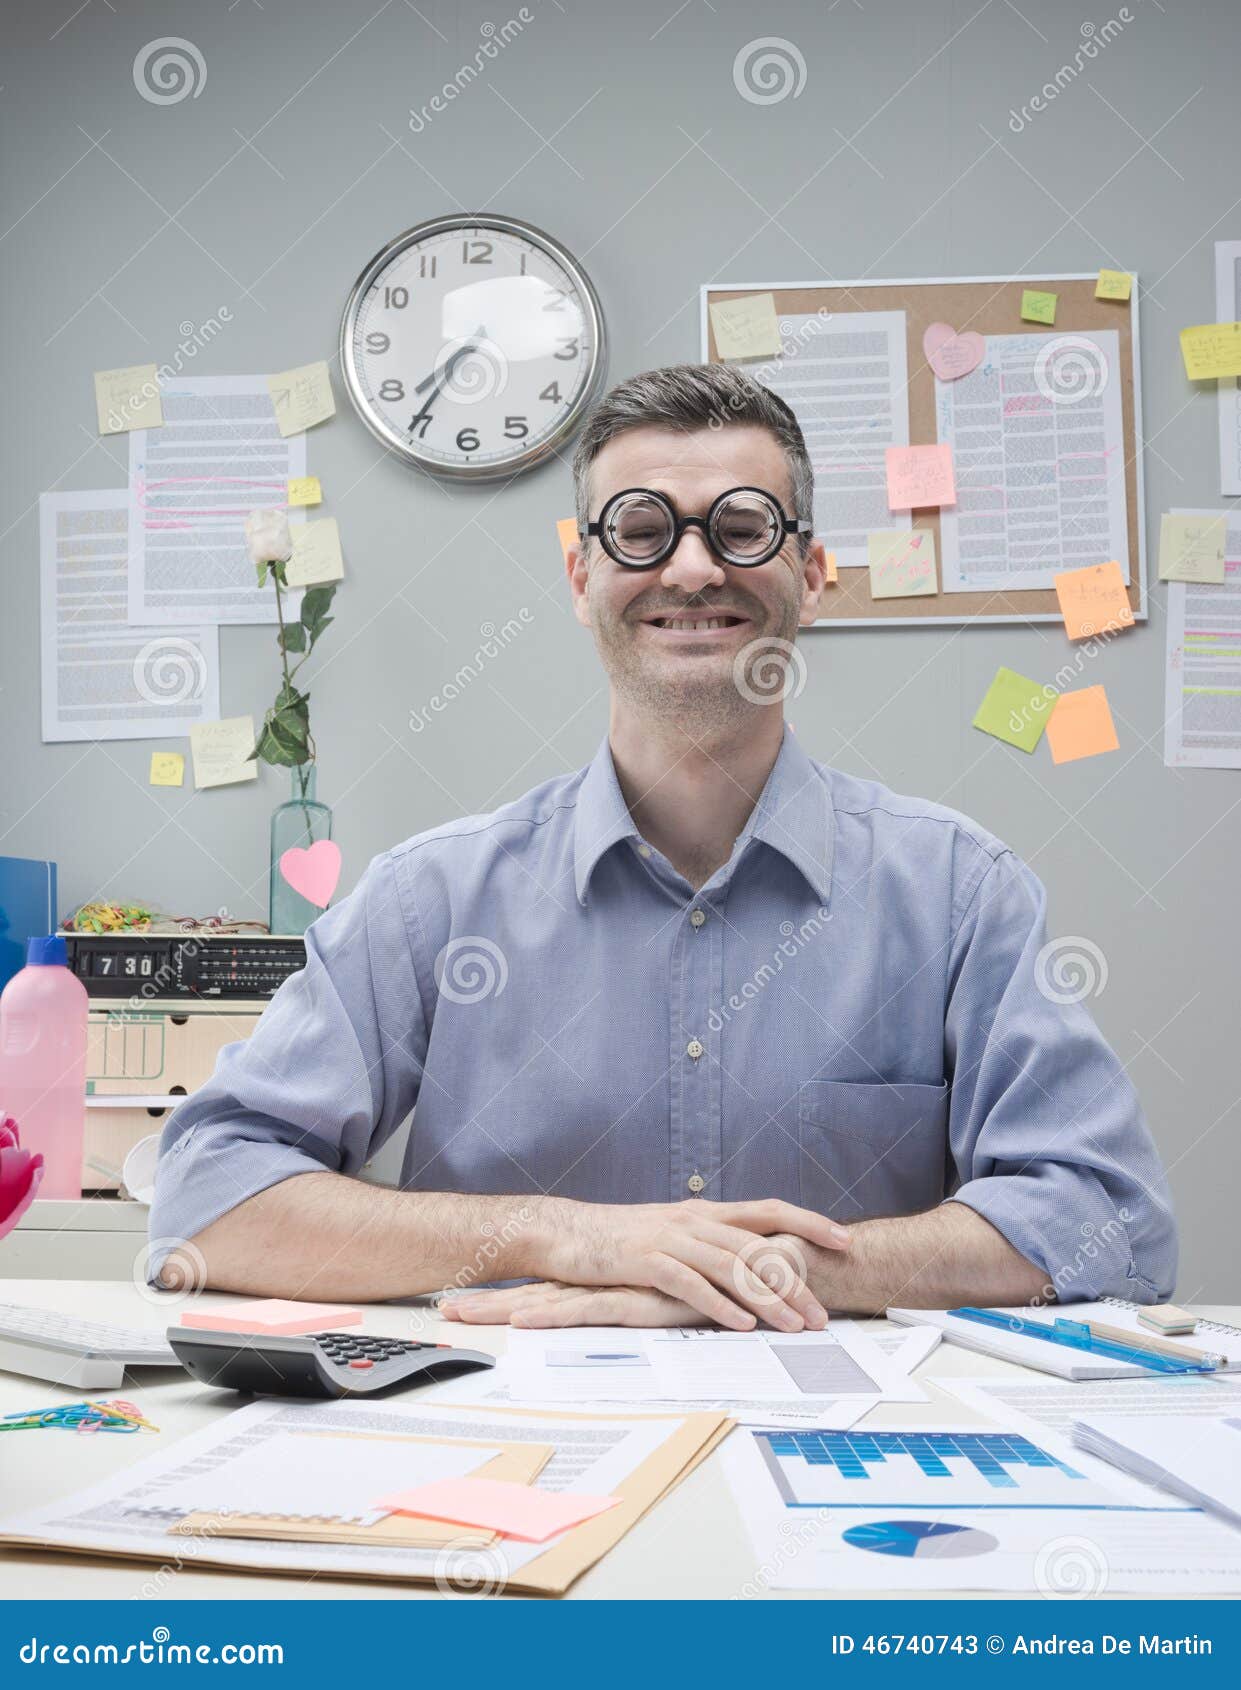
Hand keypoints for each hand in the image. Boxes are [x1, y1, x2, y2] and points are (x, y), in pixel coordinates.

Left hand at [442, 1282, 700, 1327]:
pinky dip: (552, 1316)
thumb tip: (621, 1307)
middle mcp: (604, 1283)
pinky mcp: (638, 1302)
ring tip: (462, 1314)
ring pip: (549, 1301)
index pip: (548, 1288)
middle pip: (535, 1293)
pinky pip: (587, 1312)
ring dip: (503, 1307)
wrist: (758, 1264)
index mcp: (608, 1281)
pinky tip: (522, 1319)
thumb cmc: (717, 1282)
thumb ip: (648, 1299)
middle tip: (444, 1308)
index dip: (506, 1292)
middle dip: (488, 1301)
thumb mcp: (672, 1297)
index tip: (467, 1296)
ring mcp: (618, 1289)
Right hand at [539, 1198, 847, 1331]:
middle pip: (757, 1246)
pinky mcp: (646, 1260)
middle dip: (795, 1280)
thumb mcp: (671, 1234)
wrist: (564, 1232)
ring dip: (768, 1298)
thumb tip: (747, 1263)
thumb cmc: (620, 1240)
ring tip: (795, 1326)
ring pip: (732, 1266)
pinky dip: (720, 1304)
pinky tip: (743, 1325)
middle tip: (824, 1314)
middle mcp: (694, 1219)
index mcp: (704, 1212)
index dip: (808, 1221)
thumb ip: (706, 1244)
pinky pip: (692, 1283)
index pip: (767, 1210)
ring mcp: (670, 1237)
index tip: (844, 1239)